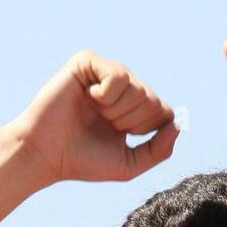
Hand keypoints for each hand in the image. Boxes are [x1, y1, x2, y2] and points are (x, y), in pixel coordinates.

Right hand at [9, 51, 178, 186]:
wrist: (47, 155)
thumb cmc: (84, 161)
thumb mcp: (129, 164)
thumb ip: (159, 149)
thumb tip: (179, 123)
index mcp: (132, 109)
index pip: (163, 112)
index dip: (145, 130)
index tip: (122, 136)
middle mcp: (121, 87)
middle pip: (153, 100)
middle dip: (131, 122)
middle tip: (105, 125)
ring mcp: (105, 73)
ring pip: (138, 88)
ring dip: (118, 111)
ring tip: (96, 113)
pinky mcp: (88, 62)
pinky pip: (118, 75)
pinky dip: (107, 96)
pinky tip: (89, 99)